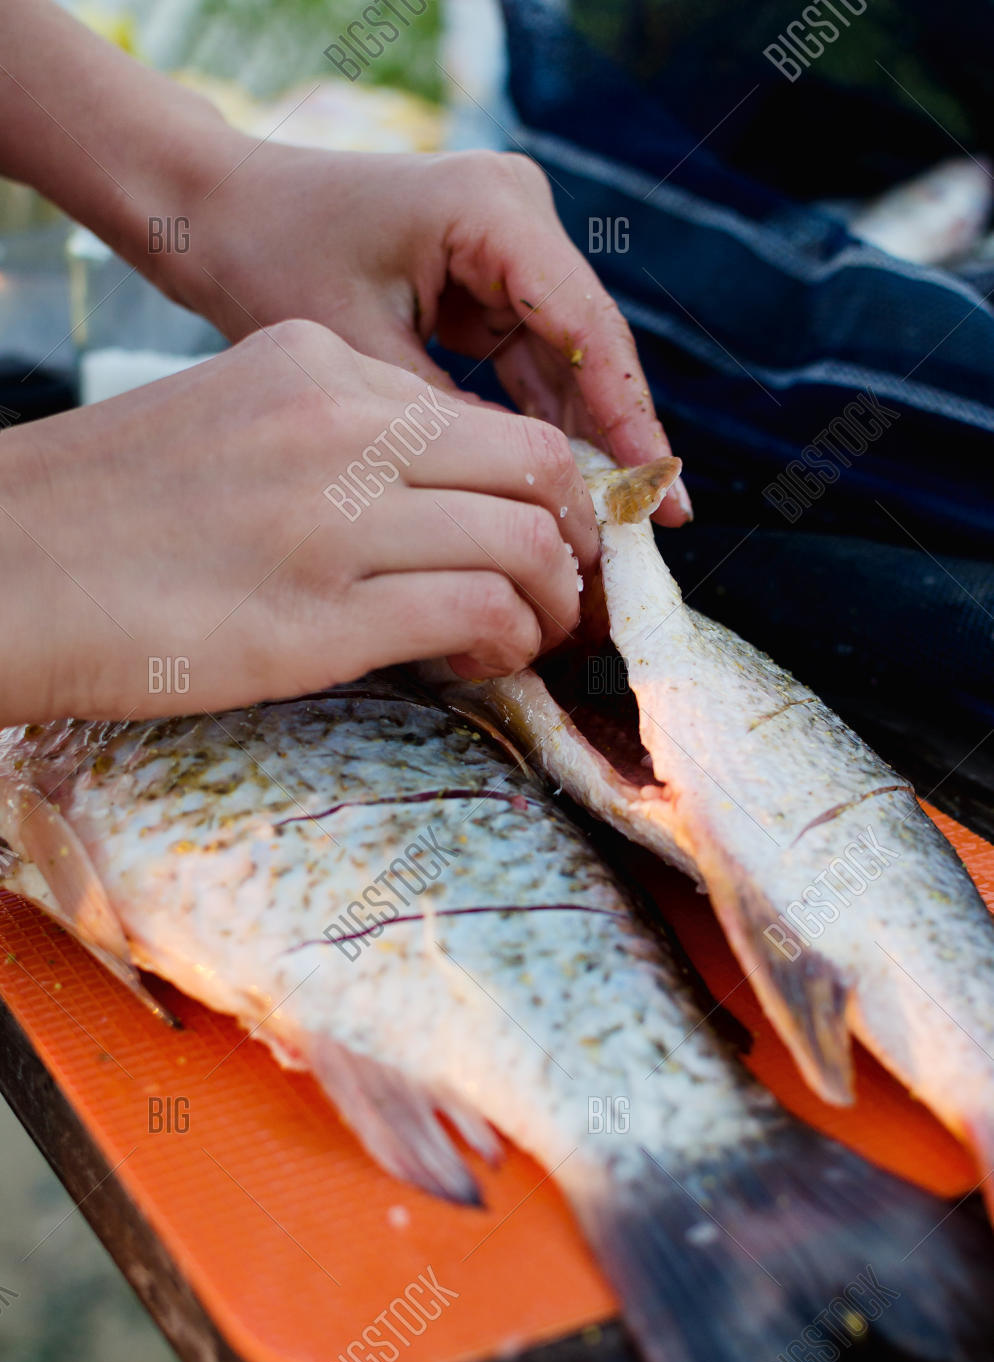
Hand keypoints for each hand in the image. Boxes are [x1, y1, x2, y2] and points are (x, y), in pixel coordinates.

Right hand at [0, 323, 598, 724]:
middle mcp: (338, 422)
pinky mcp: (319, 613)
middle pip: (531, 466)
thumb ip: (330, 442)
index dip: (536, 487)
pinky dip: (507, 641)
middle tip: (569, 590)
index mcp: (313, 362)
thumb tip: (427, 507)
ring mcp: (334, 516)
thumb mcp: (224, 422)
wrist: (3, 571)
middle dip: (575, 537)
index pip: (479, 417)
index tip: (542, 536)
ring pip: (523, 540)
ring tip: (532, 637)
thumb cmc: (102, 515)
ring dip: (552, 601)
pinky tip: (486, 661)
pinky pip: (476, 611)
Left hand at [176, 145, 691, 525]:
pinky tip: (564, 495)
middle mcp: (516, 215)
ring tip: (614, 529)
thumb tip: (519, 509)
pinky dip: (542, 427)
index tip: (658, 496)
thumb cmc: (271, 263)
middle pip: (589, 348)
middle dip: (616, 443)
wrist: (224, 212)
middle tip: (651, 530)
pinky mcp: (489, 277)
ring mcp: (508, 244)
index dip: (628, 421)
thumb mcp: (360, 358)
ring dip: (584, 444)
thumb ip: (448, 424)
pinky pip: (532, 362)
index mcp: (493, 210)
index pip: (585, 330)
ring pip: (567, 363)